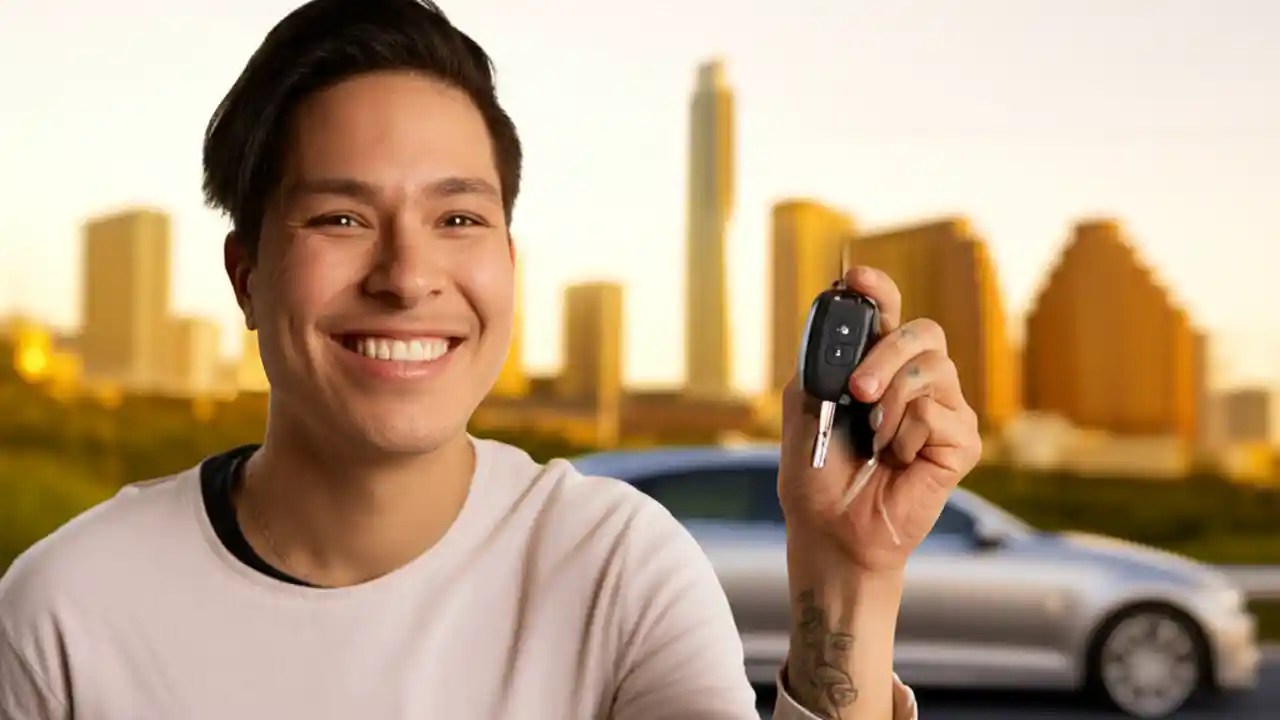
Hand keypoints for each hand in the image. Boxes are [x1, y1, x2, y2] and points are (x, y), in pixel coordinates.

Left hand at [778, 265, 982, 573]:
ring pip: (932, 371)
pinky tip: (896, 461)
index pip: (888, 313)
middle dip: (886, 353)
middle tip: (857, 390)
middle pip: (924, 332)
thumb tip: (836, 316)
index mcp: (877, 366)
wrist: (830, 527)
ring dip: (889, 404)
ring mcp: (945, 410)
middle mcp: (917, 382)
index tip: (856, 277)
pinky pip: (936, 414)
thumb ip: (821, 358)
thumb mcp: (804, 404)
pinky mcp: (961, 442)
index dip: (878, 288)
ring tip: (872, 438)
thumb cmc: (817, 472)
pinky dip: (905, 436)